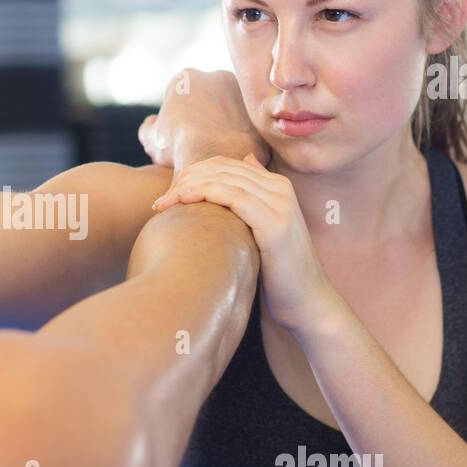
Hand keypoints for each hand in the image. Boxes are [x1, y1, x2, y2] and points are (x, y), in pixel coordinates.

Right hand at [137, 69, 269, 173]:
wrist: (213, 159)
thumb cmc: (177, 147)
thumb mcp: (151, 139)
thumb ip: (149, 127)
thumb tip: (152, 124)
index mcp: (187, 77)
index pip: (182, 93)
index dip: (179, 117)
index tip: (181, 136)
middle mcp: (218, 75)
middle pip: (211, 96)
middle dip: (208, 114)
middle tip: (203, 141)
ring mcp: (242, 91)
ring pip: (234, 108)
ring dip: (229, 124)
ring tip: (220, 149)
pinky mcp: (261, 111)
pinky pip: (252, 126)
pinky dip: (246, 138)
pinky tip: (236, 154)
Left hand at [152, 154, 339, 333]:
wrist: (305, 301)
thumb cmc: (276, 272)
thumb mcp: (260, 233)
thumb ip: (248, 207)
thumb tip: (231, 185)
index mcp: (276, 186)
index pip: (225, 165)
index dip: (191, 174)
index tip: (167, 194)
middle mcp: (280, 188)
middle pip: (222, 168)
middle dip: (185, 179)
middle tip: (160, 200)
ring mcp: (280, 203)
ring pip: (224, 179)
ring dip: (187, 187)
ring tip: (163, 204)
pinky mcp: (275, 222)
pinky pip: (234, 197)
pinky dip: (205, 194)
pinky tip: (183, 202)